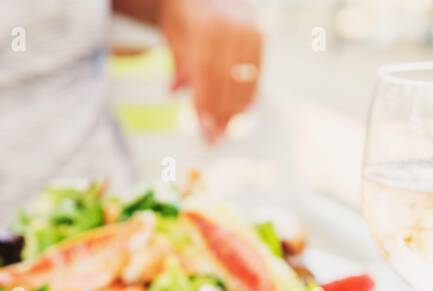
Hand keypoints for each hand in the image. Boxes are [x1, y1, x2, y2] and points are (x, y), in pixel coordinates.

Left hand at [160, 0, 262, 142]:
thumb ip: (179, 61)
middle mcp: (229, 24)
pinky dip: (250, 91)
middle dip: (220, 111)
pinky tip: (243, 110)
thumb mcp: (173, 32)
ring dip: (236, 107)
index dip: (204, 102)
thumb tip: (173, 90)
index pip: (204, 71)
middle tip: (215, 137)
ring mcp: (247, 27)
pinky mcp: (259, 33)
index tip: (204, 128)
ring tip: (227, 128)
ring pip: (244, 75)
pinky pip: (257, 69)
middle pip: (226, 77)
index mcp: (204, 24)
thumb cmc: (185, 12)